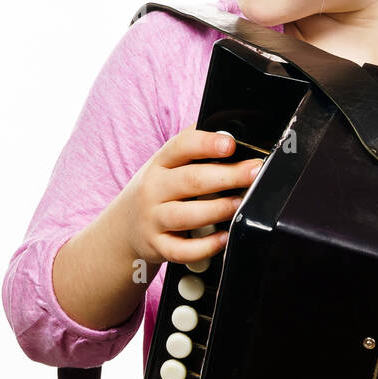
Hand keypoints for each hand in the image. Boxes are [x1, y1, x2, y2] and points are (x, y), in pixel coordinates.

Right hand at [117, 127, 264, 266]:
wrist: (124, 227)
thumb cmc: (158, 190)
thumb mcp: (167, 165)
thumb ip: (194, 149)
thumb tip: (230, 128)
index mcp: (160, 163)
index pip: (181, 146)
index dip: (206, 144)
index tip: (230, 144)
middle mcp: (153, 189)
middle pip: (191, 180)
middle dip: (227, 176)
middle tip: (254, 172)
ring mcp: (153, 219)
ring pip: (186, 216)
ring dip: (218, 209)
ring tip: (240, 204)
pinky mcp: (158, 246)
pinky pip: (182, 250)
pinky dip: (205, 246)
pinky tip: (223, 238)